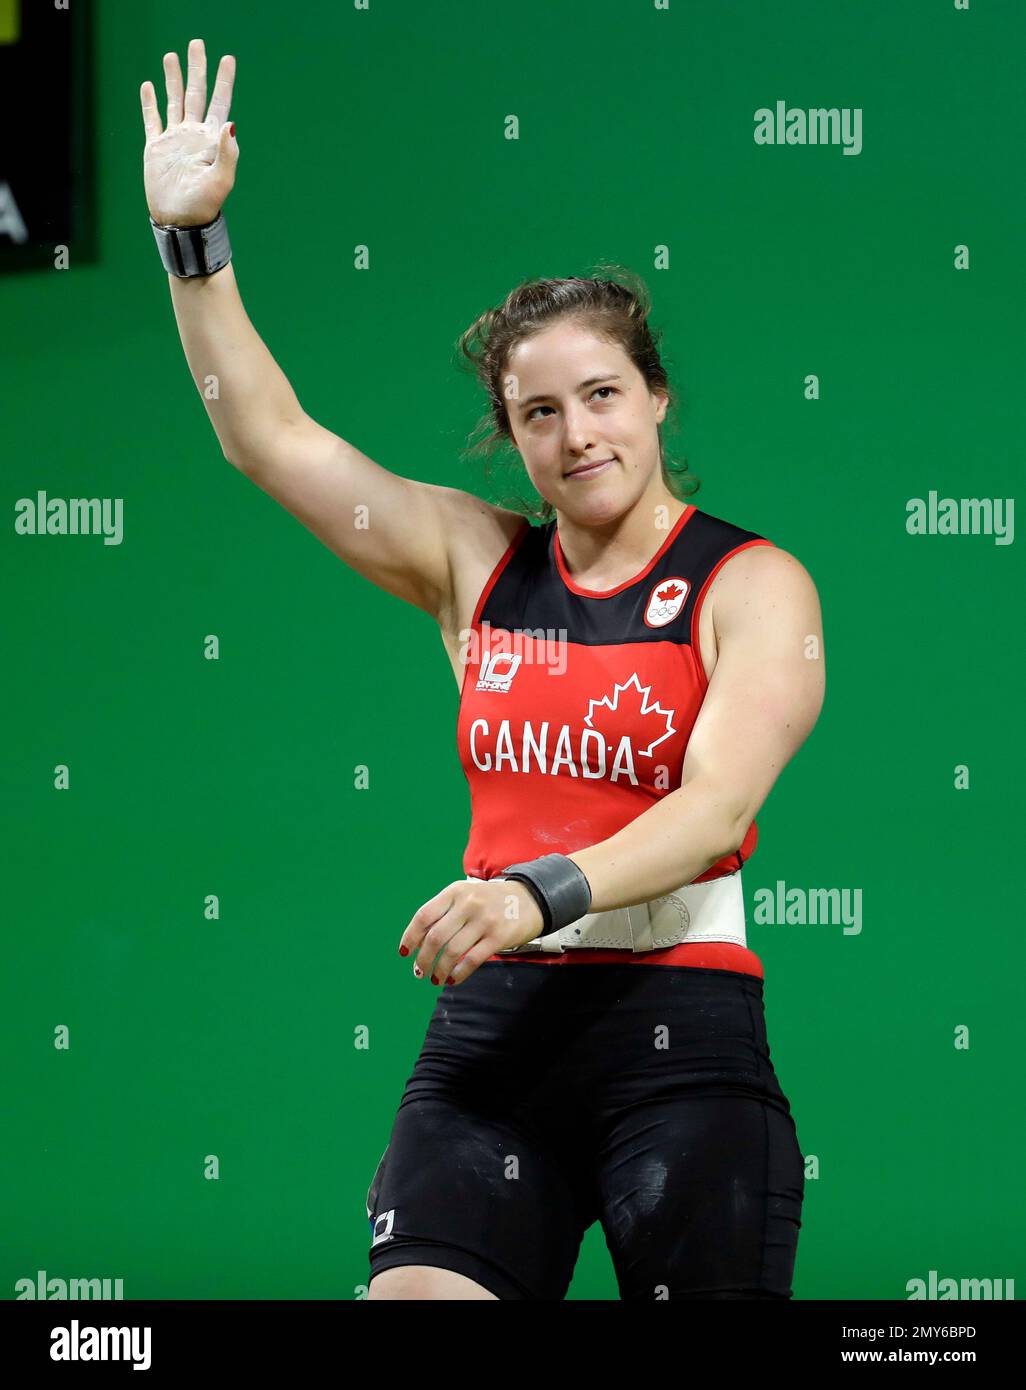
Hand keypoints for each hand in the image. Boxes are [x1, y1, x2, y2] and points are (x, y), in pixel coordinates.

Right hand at [139, 37, 237, 226]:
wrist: (179, 222)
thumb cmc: (203, 205)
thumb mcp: (221, 180)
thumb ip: (228, 153)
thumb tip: (231, 123)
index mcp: (211, 140)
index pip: (219, 102)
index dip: (224, 81)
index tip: (228, 59)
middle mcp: (194, 135)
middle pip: (195, 94)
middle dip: (196, 69)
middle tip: (197, 44)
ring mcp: (174, 140)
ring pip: (174, 101)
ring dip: (173, 79)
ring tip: (171, 56)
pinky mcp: (156, 148)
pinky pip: (152, 120)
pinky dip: (149, 102)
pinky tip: (148, 86)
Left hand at [399, 879, 544, 986]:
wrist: (530, 898)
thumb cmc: (490, 900)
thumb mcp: (465, 895)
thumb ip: (444, 912)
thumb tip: (418, 941)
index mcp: (455, 891)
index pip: (424, 916)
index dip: (410, 937)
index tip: (404, 953)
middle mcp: (468, 904)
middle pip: (435, 937)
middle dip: (423, 959)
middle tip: (419, 971)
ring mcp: (484, 920)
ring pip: (452, 951)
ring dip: (438, 969)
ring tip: (434, 978)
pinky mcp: (498, 937)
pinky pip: (471, 960)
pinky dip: (458, 974)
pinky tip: (451, 979)